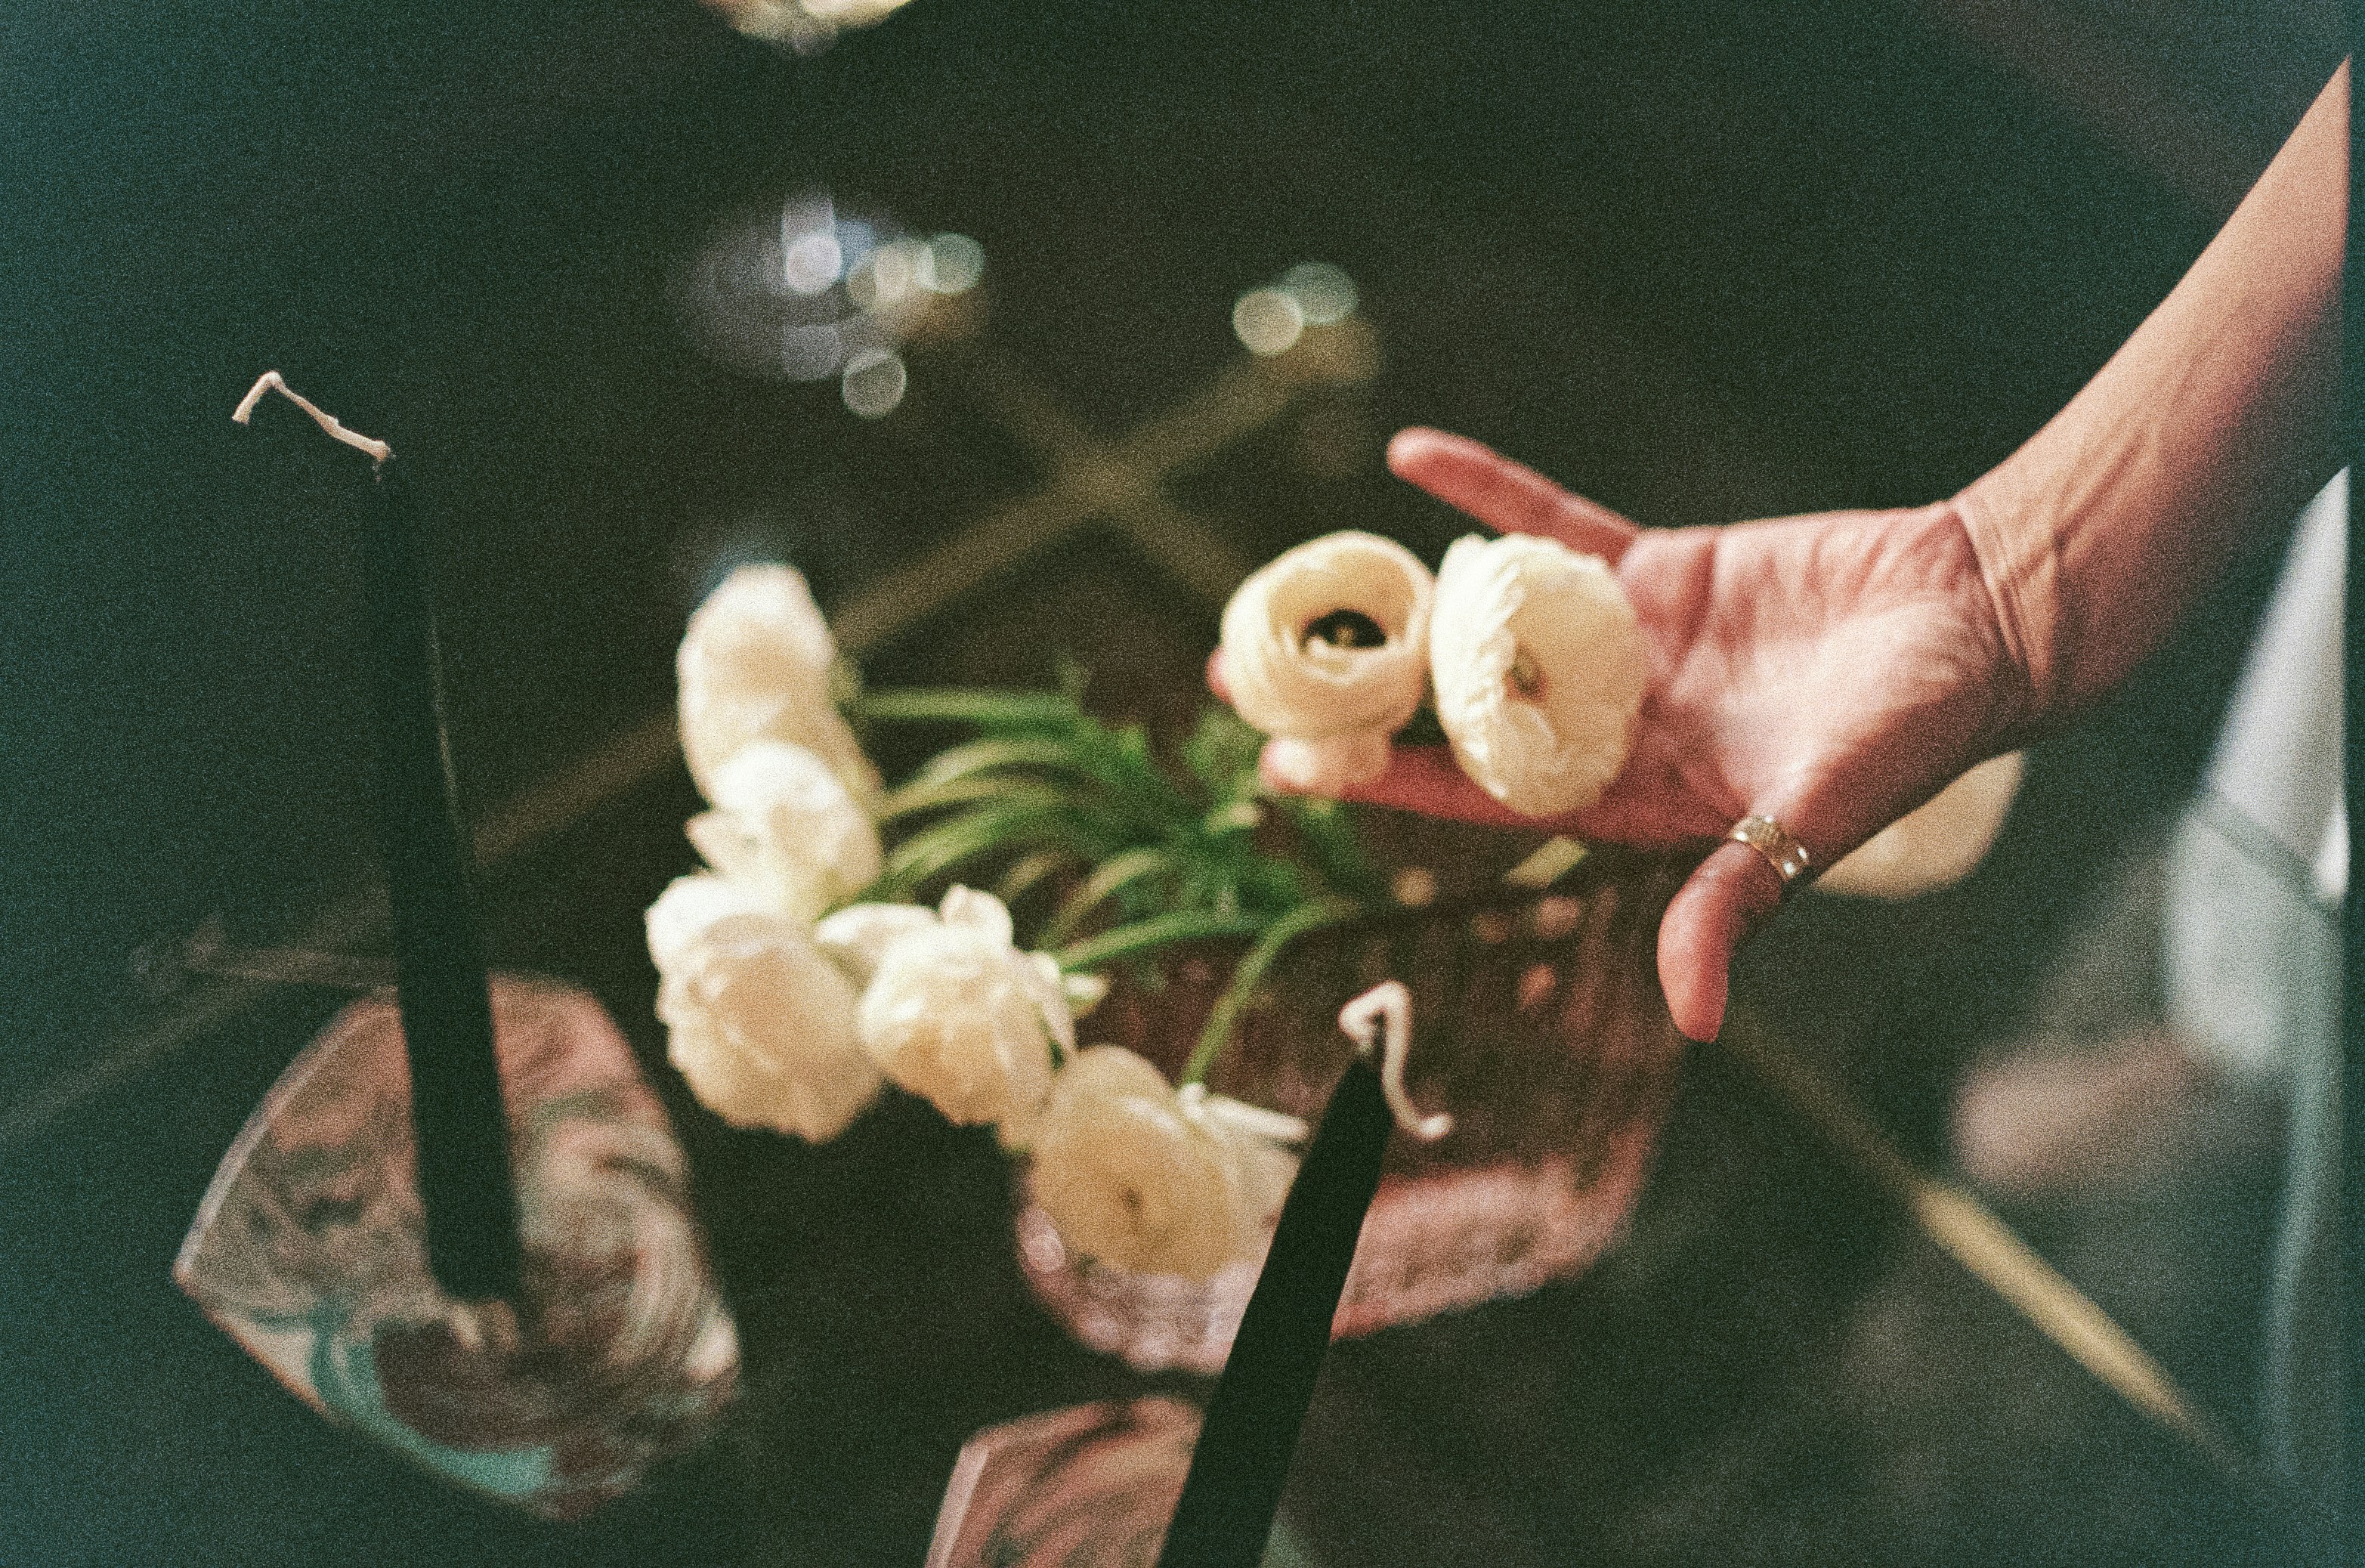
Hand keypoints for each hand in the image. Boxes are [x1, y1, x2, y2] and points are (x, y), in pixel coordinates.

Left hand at [1215, 428, 2025, 1040]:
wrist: (1981, 616)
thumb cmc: (1910, 733)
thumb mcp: (1812, 821)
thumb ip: (1736, 904)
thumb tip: (1696, 1024)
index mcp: (1631, 799)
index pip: (1481, 796)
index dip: (1385, 780)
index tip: (1290, 765)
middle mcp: (1610, 729)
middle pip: (1456, 713)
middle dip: (1354, 698)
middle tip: (1237, 674)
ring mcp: (1625, 647)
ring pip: (1486, 622)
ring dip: (1396, 602)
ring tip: (1291, 584)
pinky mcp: (1656, 571)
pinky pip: (1554, 526)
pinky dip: (1489, 496)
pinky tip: (1406, 457)